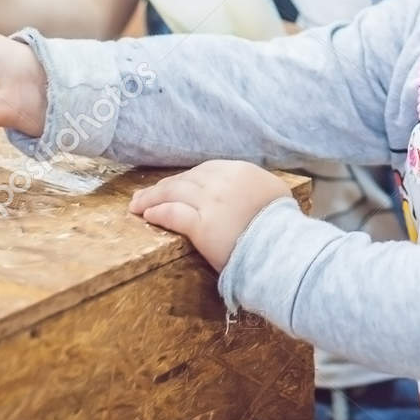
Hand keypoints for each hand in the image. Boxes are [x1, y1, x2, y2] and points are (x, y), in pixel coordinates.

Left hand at [129, 160, 291, 270]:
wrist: (282, 249)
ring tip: (137, 205)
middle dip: (164, 186)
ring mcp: (210, 202)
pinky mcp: (201, 225)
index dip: (186, 178)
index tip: (175, 185)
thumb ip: (255, 186)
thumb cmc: (282, 225)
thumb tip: (248, 191)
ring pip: (173, 193)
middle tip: (146, 194)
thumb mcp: (274, 194)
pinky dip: (158, 213)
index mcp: (241, 171)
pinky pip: (173, 214)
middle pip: (186, 179)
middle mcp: (223, 182)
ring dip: (151, 198)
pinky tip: (148, 216)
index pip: (205, 170)